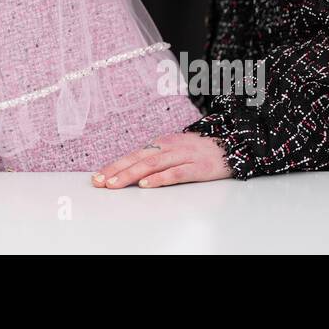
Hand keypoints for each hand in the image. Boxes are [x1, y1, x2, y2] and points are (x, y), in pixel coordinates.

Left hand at [92, 132, 232, 187]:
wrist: (231, 144)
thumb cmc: (198, 151)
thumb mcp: (173, 151)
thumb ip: (154, 159)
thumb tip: (129, 172)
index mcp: (160, 144)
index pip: (132, 156)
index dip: (113, 166)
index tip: (96, 177)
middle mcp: (168, 147)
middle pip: (138, 159)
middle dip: (116, 171)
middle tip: (100, 183)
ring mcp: (183, 155)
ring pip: (152, 165)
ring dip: (131, 175)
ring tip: (115, 184)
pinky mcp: (197, 166)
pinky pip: (176, 173)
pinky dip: (160, 178)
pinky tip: (147, 184)